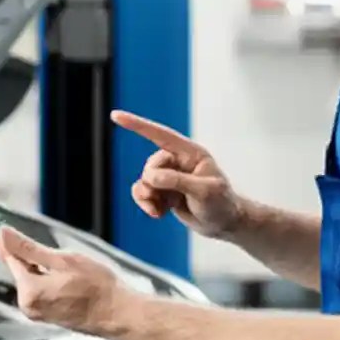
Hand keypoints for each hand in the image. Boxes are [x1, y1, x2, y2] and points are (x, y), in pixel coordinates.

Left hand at [0, 226, 131, 335]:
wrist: (118, 313)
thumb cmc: (97, 288)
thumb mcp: (63, 259)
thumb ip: (29, 248)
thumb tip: (4, 235)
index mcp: (29, 291)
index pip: (10, 259)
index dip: (8, 241)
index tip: (1, 228)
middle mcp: (29, 306)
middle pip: (21, 270)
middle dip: (34, 256)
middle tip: (56, 251)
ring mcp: (39, 312)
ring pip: (33, 279)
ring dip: (44, 268)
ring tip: (69, 268)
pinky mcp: (49, 315)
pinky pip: (42, 290)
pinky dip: (51, 280)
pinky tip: (69, 279)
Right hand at [111, 110, 244, 239]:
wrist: (223, 224)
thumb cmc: (221, 204)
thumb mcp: (204, 192)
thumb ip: (177, 181)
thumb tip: (150, 177)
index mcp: (191, 153)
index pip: (160, 134)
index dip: (138, 125)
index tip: (115, 116)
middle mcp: (178, 161)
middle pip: (150, 165)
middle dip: (153, 183)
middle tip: (168, 199)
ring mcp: (170, 176)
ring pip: (144, 180)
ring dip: (148, 197)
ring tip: (159, 210)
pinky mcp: (164, 190)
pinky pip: (143, 193)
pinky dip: (146, 204)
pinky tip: (159, 213)